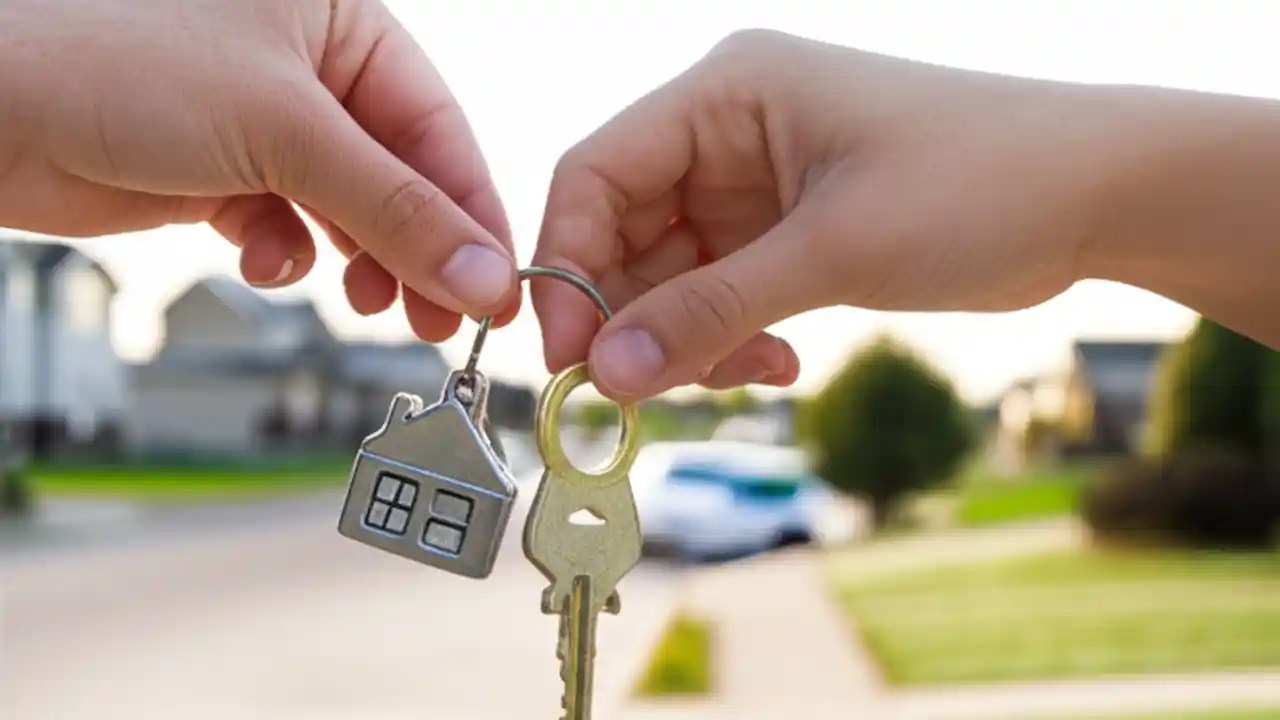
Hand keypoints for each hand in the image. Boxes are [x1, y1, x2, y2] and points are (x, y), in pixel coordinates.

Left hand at [0, 0, 518, 338]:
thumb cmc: (110, 61)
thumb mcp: (284, 131)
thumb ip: (395, 209)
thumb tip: (482, 275)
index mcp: (343, 22)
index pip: (439, 129)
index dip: (473, 215)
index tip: (499, 289)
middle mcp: (310, 69)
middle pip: (400, 178)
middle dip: (419, 251)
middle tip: (443, 318)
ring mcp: (265, 126)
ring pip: (348, 211)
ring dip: (359, 262)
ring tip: (367, 301)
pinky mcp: (224, 176)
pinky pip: (288, 228)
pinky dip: (285, 255)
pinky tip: (266, 260)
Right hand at [534, 30, 1279, 399]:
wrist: (1095, 194)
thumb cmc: (978, 182)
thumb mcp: (832, 251)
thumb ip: (708, 313)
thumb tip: (605, 376)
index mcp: (725, 92)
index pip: (596, 171)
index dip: (568, 264)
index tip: (570, 355)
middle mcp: (727, 131)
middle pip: (625, 230)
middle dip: (630, 317)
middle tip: (638, 394)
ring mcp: (755, 183)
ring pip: (672, 274)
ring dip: (688, 337)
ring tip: (746, 371)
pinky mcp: (786, 230)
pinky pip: (720, 292)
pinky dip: (731, 336)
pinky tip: (777, 360)